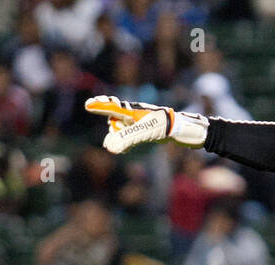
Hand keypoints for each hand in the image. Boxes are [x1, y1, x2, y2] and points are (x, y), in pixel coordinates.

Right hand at [84, 95, 207, 152]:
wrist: (187, 131)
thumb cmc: (167, 126)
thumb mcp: (146, 132)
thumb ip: (127, 138)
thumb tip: (110, 147)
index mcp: (134, 110)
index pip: (113, 107)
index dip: (101, 106)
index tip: (88, 105)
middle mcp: (135, 115)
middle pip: (115, 119)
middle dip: (111, 126)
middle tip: (109, 135)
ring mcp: (141, 123)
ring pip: (122, 129)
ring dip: (116, 137)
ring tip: (112, 146)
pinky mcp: (147, 132)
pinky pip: (130, 136)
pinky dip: (124, 142)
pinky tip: (122, 149)